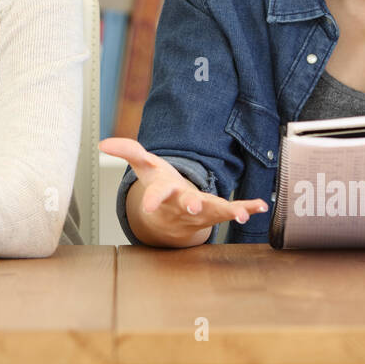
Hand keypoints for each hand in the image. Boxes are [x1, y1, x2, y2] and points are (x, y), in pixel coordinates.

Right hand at [99, 137, 268, 246]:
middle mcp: (182, 205)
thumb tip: (103, 143)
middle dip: (191, 205)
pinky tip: (262, 205)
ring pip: (213, 213)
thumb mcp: (144, 167)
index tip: (147, 205)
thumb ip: (127, 151)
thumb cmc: (160, 188)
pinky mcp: (217, 213)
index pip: (155, 196)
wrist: (172, 220)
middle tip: (194, 205)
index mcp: (163, 194)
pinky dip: (248, 208)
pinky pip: (233, 211)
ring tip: (242, 213)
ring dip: (228, 212)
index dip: (150, 199)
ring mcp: (201, 212)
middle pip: (186, 206)